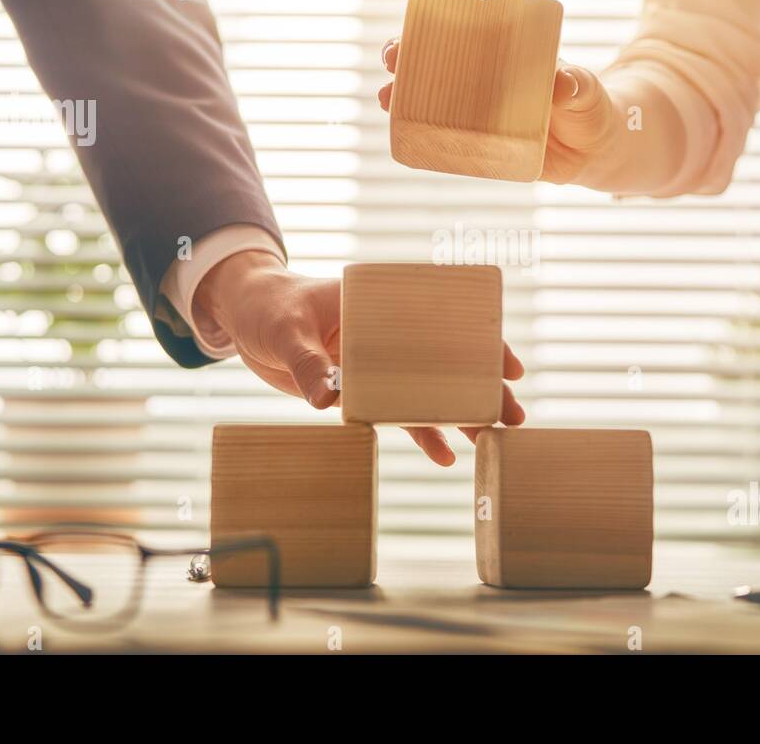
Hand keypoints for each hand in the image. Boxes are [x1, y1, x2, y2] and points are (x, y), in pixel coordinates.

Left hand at [193, 250, 525, 464]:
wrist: (246, 319)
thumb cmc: (270, 308)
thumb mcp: (286, 331)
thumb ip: (308, 363)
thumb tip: (329, 398)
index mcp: (383, 304)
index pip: (444, 320)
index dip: (481, 342)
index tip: (508, 366)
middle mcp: (390, 334)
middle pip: (447, 361)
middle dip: (482, 388)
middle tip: (513, 415)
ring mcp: (380, 363)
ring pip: (430, 392)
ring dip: (459, 416)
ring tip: (489, 439)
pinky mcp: (363, 389)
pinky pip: (398, 414)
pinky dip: (421, 434)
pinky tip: (444, 455)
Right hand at [377, 38, 618, 183]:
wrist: (599, 149)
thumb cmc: (591, 105)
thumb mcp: (586, 89)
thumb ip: (576, 83)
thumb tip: (563, 81)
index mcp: (505, 60)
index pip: (462, 40)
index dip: (431, 34)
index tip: (410, 32)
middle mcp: (487, 86)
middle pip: (437, 71)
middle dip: (407, 65)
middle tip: (390, 65)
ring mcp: (483, 118)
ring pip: (436, 106)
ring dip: (408, 102)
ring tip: (387, 101)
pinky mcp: (486, 150)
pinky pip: (451, 144)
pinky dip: (429, 141)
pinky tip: (411, 140)